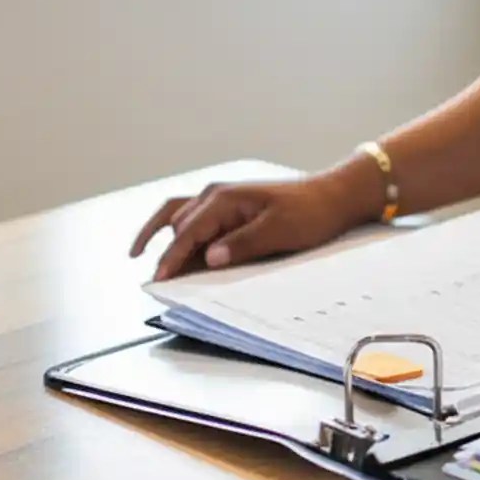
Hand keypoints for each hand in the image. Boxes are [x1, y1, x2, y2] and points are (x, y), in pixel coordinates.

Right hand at [130, 174, 368, 280]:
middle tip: (159, 284)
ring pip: (180, 219)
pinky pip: (195, 218)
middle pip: (180, 227)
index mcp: (225, 198)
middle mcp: (216, 195)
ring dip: (165, 239)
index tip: (159, 279)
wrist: (333, 196)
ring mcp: (222, 199)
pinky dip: (178, 230)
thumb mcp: (280, 231)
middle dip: (168, 253)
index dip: (172, 257)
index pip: (188, 232)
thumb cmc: (310, 212)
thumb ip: (242, 244)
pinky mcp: (230, 207)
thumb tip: (209, 258)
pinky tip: (169, 244)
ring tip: (146, 261)